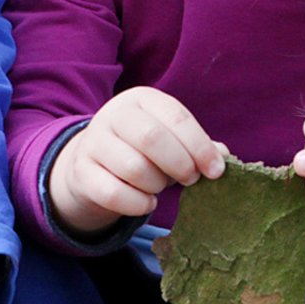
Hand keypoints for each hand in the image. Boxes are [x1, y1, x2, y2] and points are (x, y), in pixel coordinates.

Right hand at [47, 86, 225, 236]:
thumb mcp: (170, 140)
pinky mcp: (81, 172)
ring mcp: (93, 142)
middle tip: (190, 180)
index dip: (200, 146)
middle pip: (152, 138)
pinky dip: (137, 204)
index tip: (215, 171)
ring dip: (157, 185)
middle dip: (179, 164)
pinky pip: (114, 193)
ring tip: (160, 187)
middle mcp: (114, 115)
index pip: (176, 117)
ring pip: (133, 168)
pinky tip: (146, 203)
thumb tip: (223, 156)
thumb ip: (196, 146)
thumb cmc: (142, 150)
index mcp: (142, 99)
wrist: (92, 163)